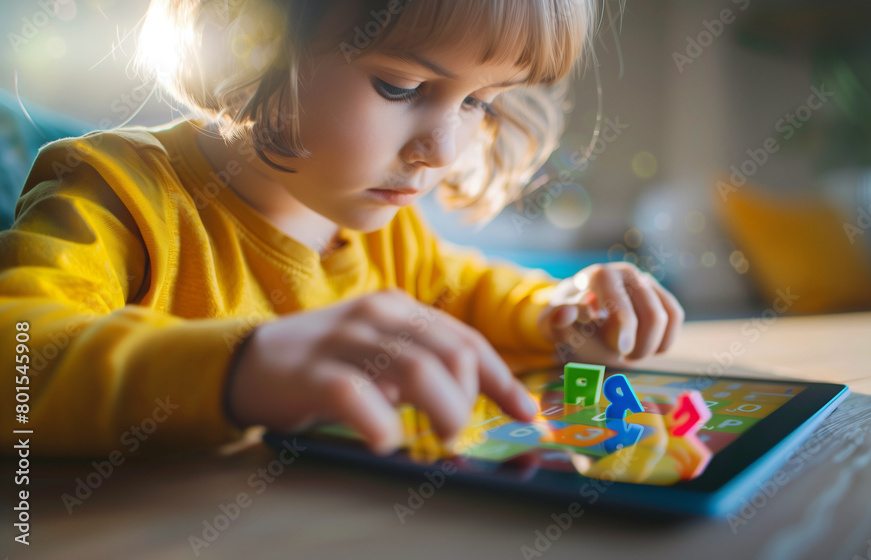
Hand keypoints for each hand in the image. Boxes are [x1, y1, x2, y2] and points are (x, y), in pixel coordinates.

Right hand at [226, 289, 538, 455]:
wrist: (248, 362)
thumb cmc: (326, 365)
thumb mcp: (381, 355)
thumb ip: (422, 368)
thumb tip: (473, 400)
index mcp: (399, 308)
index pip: (465, 340)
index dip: (502, 379)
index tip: (526, 413)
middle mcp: (378, 316)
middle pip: (450, 353)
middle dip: (470, 398)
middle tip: (460, 431)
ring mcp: (345, 340)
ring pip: (416, 370)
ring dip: (443, 410)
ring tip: (443, 437)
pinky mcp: (313, 372)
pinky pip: (356, 396)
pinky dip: (381, 423)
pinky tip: (387, 441)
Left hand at [536, 263, 684, 364]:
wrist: (580, 317)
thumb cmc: (568, 323)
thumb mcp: (553, 326)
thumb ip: (556, 321)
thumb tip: (567, 312)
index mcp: (598, 276)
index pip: (620, 303)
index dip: (625, 328)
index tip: (621, 351)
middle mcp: (625, 273)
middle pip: (651, 315)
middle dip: (641, 345)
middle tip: (624, 360)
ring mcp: (645, 281)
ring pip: (665, 317)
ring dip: (650, 345)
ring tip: (631, 356)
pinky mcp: (659, 293)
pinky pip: (675, 316)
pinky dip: (665, 340)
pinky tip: (648, 349)